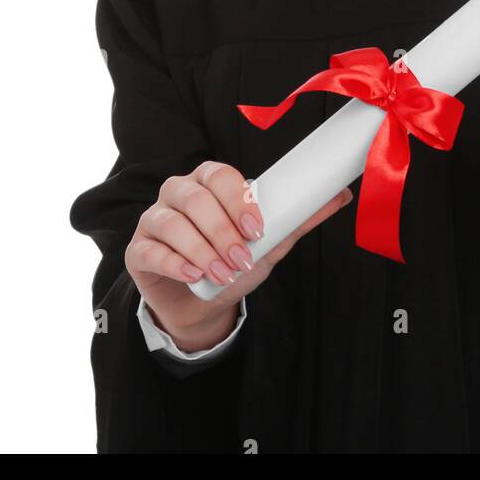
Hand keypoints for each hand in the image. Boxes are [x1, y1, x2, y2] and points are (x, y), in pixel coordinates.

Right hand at [124, 161, 351, 350]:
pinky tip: (194, 275)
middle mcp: (178, 192)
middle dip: (221, 229)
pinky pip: (150, 250)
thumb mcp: (267, 242)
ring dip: (201, 249)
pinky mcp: (137, 249)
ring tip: (222, 273)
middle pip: (194, 197)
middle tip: (241, 257)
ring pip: (172, 222)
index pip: (218, 175)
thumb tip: (342, 195)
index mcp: (208, 181)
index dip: (237, 198)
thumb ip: (298, 219)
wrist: (202, 303)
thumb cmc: (233, 261)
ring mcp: (153, 219)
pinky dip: (174, 263)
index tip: (257, 228)